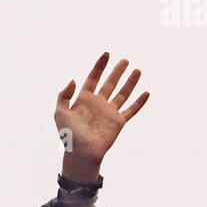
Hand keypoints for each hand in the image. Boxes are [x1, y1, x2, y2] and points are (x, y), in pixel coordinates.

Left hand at [55, 52, 148, 176]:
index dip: (99, 66)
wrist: (81, 152)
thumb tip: (74, 80)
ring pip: (122, 93)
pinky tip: (146, 93)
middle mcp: (98, 104)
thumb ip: (64, 95)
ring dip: (130, 82)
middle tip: (125, 60)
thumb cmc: (68, 135)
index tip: (106, 54)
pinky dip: (139, 102)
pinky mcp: (118, 122)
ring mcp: (109, 112)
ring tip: (137, 70)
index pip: (93, 78)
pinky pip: (131, 110)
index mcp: (84, 100)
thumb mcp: (60, 113)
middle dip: (117, 72)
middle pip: (110, 83)